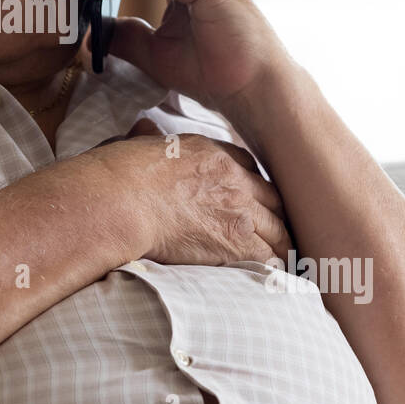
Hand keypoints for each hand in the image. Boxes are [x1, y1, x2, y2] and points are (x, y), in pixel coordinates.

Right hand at [100, 118, 291, 266]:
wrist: (123, 202)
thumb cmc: (121, 175)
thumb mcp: (138, 143)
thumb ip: (147, 137)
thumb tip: (143, 128)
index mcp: (212, 153)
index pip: (248, 166)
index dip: (252, 183)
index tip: (252, 197)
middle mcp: (233, 178)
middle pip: (271, 198)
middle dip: (274, 214)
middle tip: (275, 229)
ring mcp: (239, 211)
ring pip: (277, 229)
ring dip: (280, 243)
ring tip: (283, 257)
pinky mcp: (235, 242)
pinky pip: (268, 256)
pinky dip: (272, 266)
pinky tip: (273, 275)